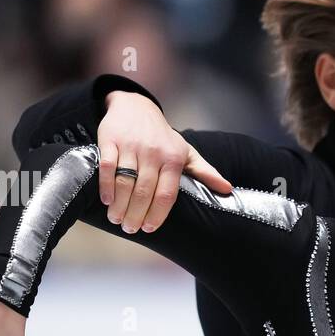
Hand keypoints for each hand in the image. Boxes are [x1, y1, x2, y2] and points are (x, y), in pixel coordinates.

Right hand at [97, 90, 232, 232]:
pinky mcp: (110, 140)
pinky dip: (106, 186)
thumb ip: (205, 172)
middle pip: (144, 192)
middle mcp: (153, 153)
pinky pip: (107, 167)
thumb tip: (228, 190)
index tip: (149, 228)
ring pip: (124, 182)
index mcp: (173, 159)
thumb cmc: (163, 137)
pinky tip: (107, 201)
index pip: (166, 194)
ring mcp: (131, 146)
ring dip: (120, 206)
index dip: (157, 215)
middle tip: (130, 229)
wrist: (136, 106)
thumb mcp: (187, 152)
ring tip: (117, 220)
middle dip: (136, 215)